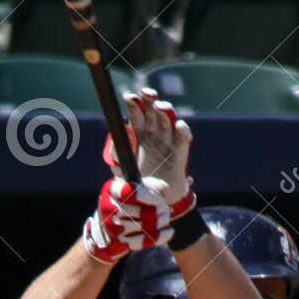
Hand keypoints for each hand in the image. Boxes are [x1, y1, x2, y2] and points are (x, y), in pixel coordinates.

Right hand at [82, 177, 176, 265]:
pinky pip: (141, 241)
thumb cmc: (130, 201)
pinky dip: (159, 236)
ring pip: (143, 226)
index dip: (148, 196)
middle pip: (140, 211)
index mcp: (111, 189)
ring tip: (166, 217)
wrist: (112, 224)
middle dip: (159, 210)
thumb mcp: (137, 187)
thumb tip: (165, 189)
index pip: (129, 192)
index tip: (161, 198)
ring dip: (160, 221)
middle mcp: (108, 207)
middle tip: (165, 208)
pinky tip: (169, 231)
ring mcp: (112, 227)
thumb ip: (151, 185)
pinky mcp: (119, 241)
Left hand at [104, 89, 194, 220]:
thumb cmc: (135, 184)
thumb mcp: (120, 169)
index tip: (128, 97)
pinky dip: (183, 131)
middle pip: (154, 111)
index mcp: (140, 135)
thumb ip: (116, 154)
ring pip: (169, 120)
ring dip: (166, 110)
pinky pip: (183, 139)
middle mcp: (155, 135)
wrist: (151, 205)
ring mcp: (168, 143)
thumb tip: (116, 140)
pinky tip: (179, 126)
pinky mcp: (180, 155)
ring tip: (161, 107)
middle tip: (146, 94)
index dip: (133, 103)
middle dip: (150, 99)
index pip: (137, 114)